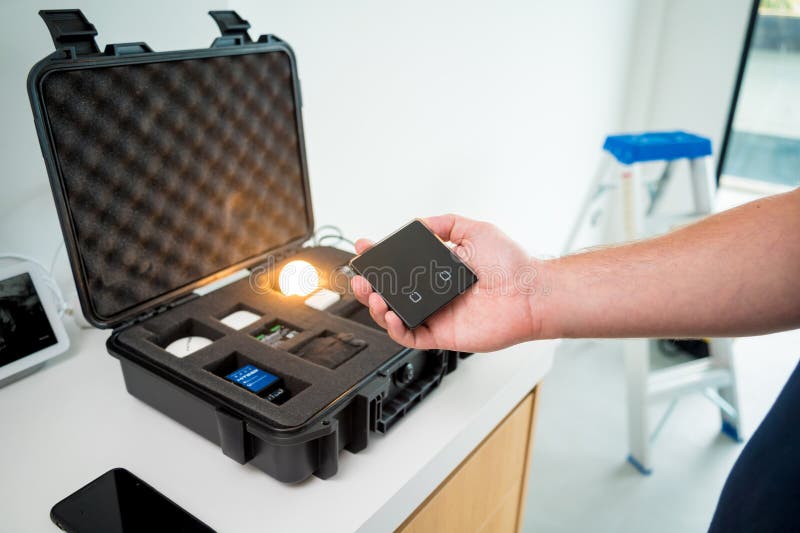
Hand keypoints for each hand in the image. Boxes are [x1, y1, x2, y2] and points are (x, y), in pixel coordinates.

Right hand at [350, 214, 546, 351]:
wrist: (530, 292)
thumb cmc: (512, 264)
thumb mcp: (475, 230)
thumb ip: (445, 224)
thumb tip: (418, 223)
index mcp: (438, 270)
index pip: (400, 266)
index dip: (379, 260)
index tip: (365, 249)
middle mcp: (434, 293)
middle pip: (390, 293)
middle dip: (369, 286)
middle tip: (361, 278)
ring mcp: (438, 315)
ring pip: (395, 316)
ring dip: (377, 307)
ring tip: (374, 296)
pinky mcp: (443, 335)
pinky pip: (411, 336)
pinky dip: (395, 329)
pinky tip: (391, 316)